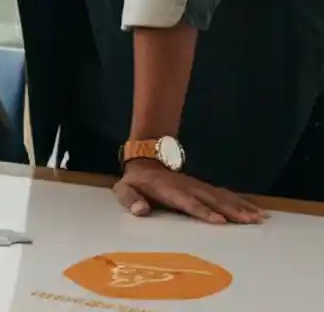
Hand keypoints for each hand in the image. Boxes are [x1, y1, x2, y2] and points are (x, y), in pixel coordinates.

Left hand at [113, 159, 265, 223]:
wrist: (145, 163)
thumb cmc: (134, 183)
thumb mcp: (124, 190)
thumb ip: (131, 200)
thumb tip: (141, 210)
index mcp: (168, 190)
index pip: (188, 202)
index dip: (203, 211)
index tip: (220, 220)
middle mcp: (187, 187)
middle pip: (212, 199)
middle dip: (232, 210)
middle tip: (251, 221)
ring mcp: (197, 186)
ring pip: (222, 196)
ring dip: (242, 207)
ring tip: (260, 217)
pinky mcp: (203, 187)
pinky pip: (224, 195)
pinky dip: (241, 202)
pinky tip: (256, 210)